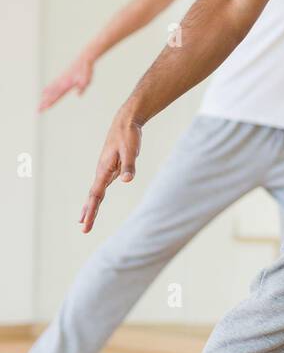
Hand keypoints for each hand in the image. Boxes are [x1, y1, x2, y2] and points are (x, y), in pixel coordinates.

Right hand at [39, 55, 93, 110]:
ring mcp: (60, 79)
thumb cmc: (86, 70)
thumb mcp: (87, 79)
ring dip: (44, 98)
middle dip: (44, 103)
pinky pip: (52, 85)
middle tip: (38, 110)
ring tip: (39, 104)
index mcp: (67, 84)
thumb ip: (82, 87)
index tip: (45, 108)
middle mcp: (61, 82)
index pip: (57, 95)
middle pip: (51, 95)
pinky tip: (43, 92)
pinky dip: (47, 89)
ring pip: (50, 90)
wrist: (83, 59)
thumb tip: (78, 95)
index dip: (51, 102)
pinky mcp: (61, 77)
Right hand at [80, 110, 142, 232]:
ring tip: (83, 220)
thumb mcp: (131, 151)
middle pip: (94, 196)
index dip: (91, 210)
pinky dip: (97, 197)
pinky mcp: (111, 168)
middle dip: (89, 213)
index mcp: (105, 169)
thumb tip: (127, 181)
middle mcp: (103, 171)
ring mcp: (106, 170)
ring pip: (96, 192)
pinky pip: (102, 186)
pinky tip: (95, 202)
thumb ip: (129, 166)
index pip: (96, 195)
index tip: (86, 223)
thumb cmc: (128, 136)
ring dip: (90, 206)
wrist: (126, 122)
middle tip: (84, 229)